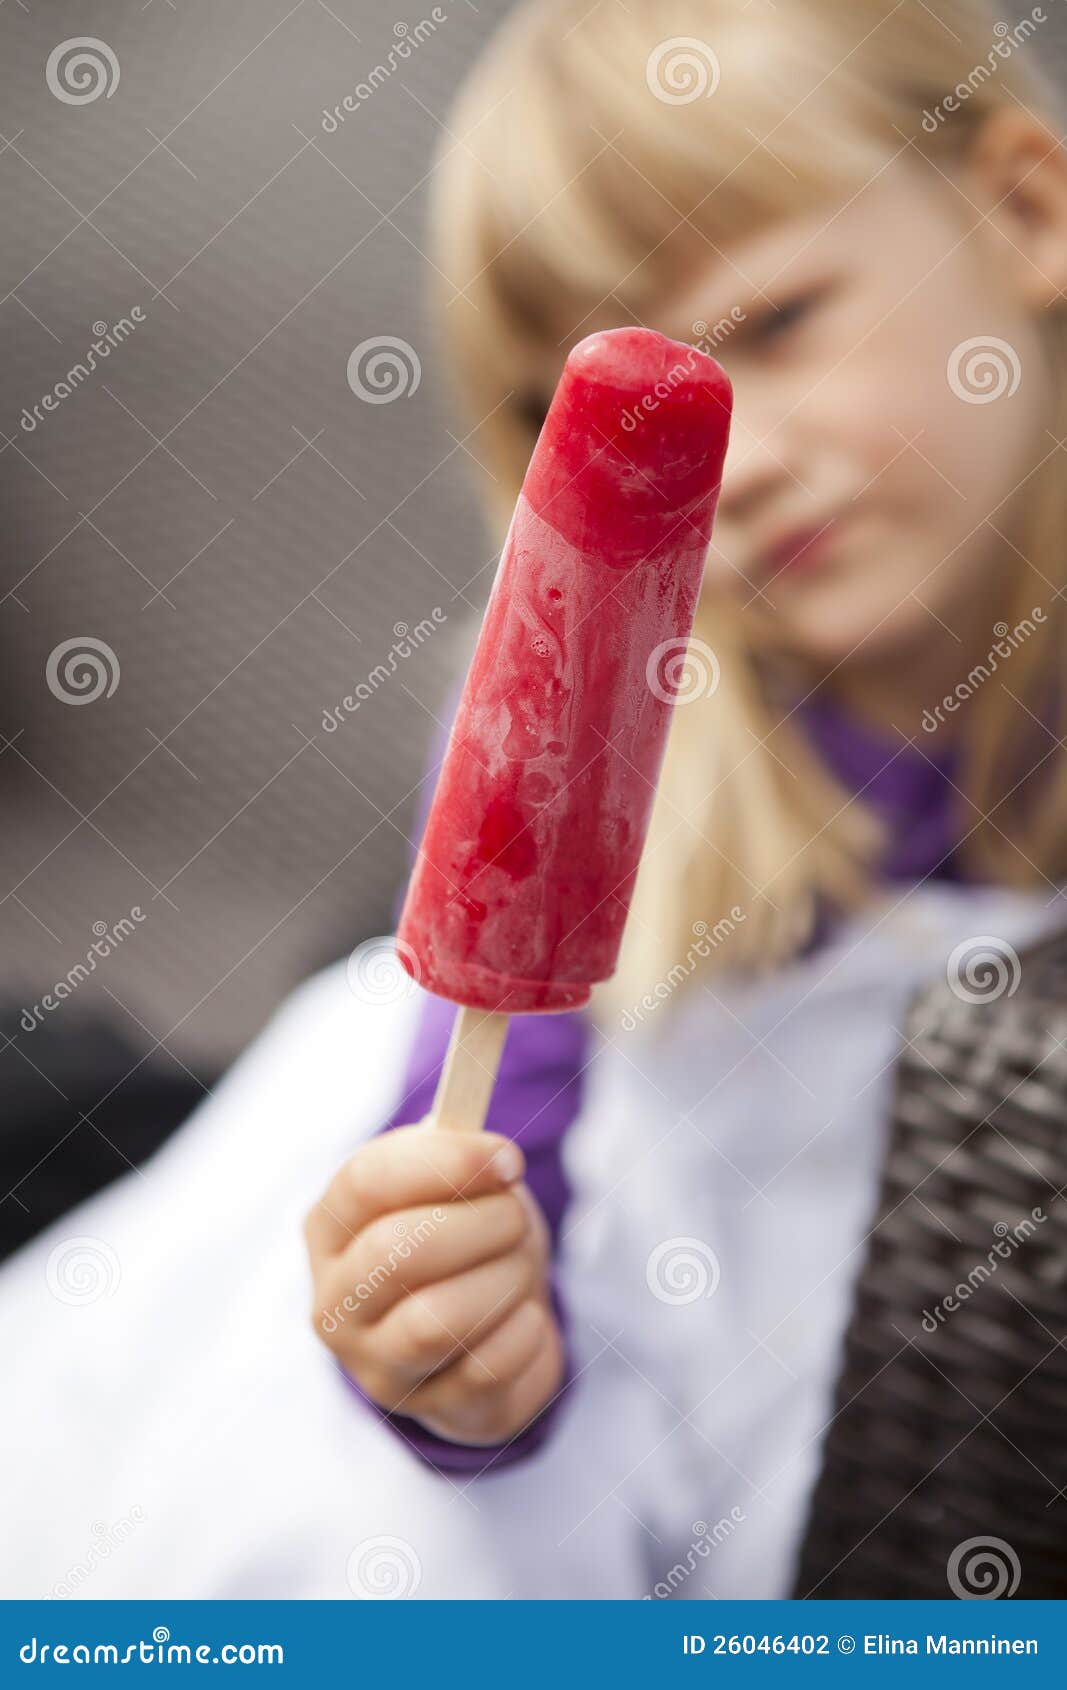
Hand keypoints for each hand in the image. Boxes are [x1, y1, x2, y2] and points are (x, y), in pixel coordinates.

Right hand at [304, 1123, 563, 1445]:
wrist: (479, 1330)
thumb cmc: (460, 1237)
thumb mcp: (449, 1182)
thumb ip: (455, 1145)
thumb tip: (480, 1106)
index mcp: (330, 1227)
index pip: (367, 1181)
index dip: (444, 1163)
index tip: (506, 1158)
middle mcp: (335, 1302)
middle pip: (400, 1251)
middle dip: (482, 1224)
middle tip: (516, 1215)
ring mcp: (375, 1366)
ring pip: (438, 1319)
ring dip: (503, 1278)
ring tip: (519, 1263)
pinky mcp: (430, 1411)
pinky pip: (488, 1367)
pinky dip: (525, 1329)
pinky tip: (523, 1313)